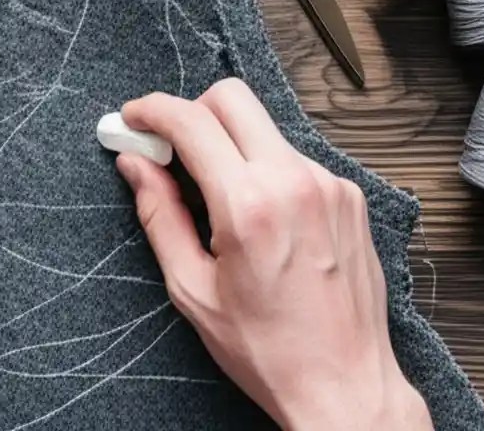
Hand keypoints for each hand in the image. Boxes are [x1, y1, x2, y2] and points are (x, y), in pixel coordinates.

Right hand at [116, 80, 430, 430]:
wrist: (344, 384)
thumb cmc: (269, 350)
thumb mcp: (192, 289)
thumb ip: (159, 216)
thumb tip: (135, 166)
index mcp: (248, 205)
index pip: (191, 121)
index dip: (152, 110)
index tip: (134, 118)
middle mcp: (294, 182)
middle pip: (232, 98)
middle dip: (192, 111)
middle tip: (172, 149)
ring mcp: (329, 184)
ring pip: (265, 128)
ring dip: (231, 144)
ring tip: (216, 197)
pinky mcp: (348, 196)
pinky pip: (294, 158)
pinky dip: (266, 169)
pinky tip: (258, 216)